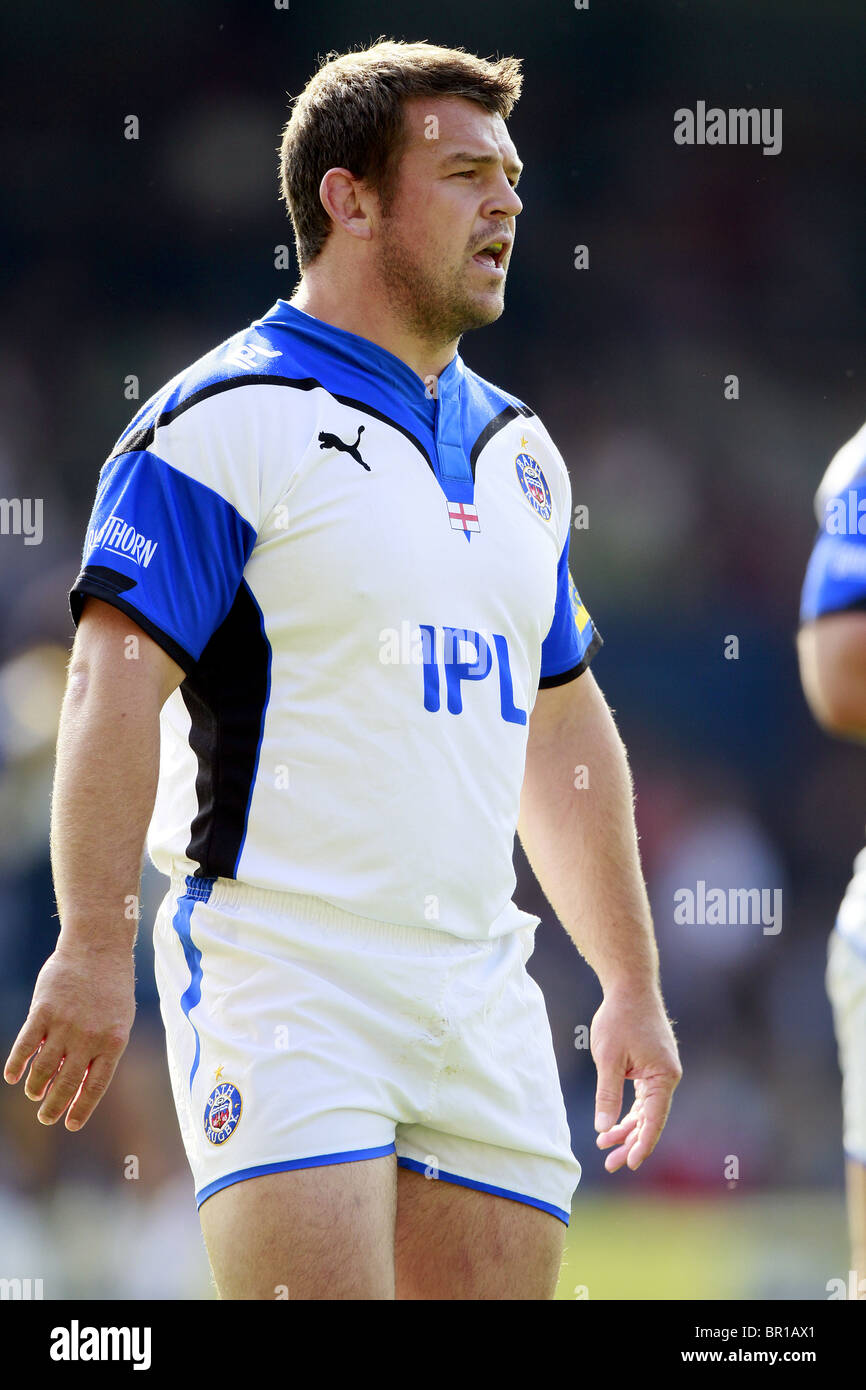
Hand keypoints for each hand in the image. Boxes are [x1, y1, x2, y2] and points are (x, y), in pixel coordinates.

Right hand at [3, 940, 135, 1129]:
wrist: (98, 947)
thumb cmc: (111, 987)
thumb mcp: (119, 1019)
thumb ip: (103, 1052)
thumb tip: (82, 1088)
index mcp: (114, 1042)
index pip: (94, 1087)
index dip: (80, 1109)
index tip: (69, 1125)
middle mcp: (89, 1037)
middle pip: (67, 1083)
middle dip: (53, 1106)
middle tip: (45, 1117)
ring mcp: (65, 1024)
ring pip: (43, 1068)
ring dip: (36, 1087)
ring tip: (35, 1094)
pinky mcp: (43, 1011)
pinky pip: (25, 1046)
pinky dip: (17, 1065)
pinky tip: (13, 1077)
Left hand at [590, 985, 680, 1171]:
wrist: (629, 986)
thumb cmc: (619, 1018)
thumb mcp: (608, 1058)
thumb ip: (607, 1095)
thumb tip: (603, 1128)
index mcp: (664, 1076)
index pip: (654, 1119)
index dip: (642, 1143)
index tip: (631, 1164)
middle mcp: (668, 1076)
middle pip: (651, 1119)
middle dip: (630, 1142)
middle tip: (611, 1164)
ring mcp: (661, 1072)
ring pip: (646, 1110)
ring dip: (627, 1128)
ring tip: (606, 1148)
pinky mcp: (652, 1067)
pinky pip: (643, 1097)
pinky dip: (628, 1111)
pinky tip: (612, 1126)